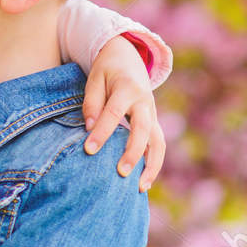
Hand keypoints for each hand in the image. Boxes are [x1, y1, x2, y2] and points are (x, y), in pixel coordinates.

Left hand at [83, 35, 165, 191]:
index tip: (89, 150)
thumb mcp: (94, 78)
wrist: (128, 58)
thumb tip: (89, 128)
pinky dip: (153, 164)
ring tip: (140, 188)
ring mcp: (152, 113)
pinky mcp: (154, 122)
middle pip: (143, 130)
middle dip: (133, 153)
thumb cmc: (106, 71)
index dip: (102, 132)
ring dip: (151, 165)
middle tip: (120, 173)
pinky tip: (144, 183)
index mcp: (127, 88)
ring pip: (158, 142)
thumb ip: (92, 103)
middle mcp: (144, 102)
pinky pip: (157, 145)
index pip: (114, 113)